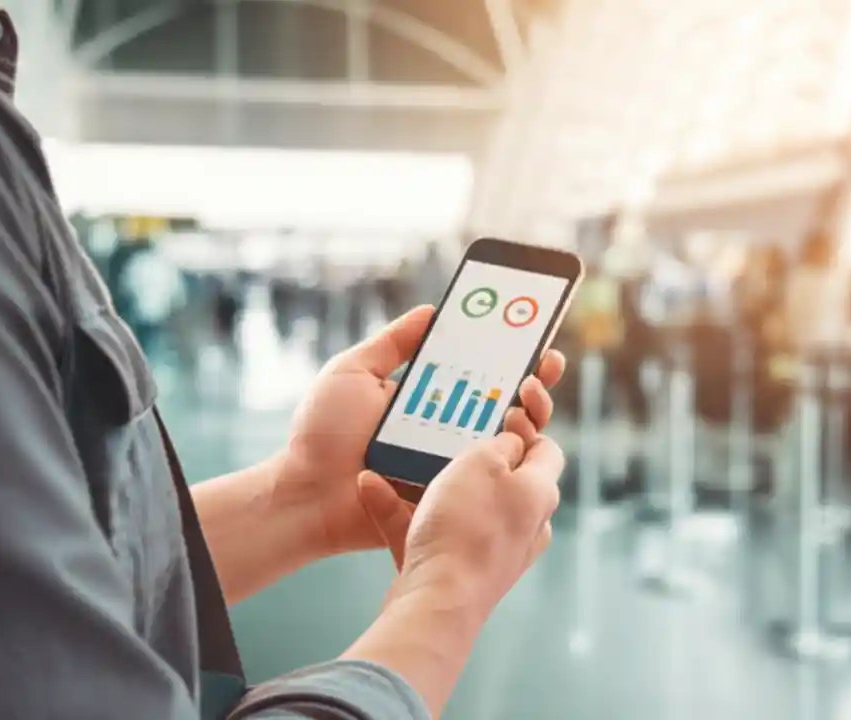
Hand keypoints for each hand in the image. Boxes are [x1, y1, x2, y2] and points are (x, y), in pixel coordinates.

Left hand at [274, 305, 565, 559]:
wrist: (307, 494)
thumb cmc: (323, 435)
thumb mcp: (352, 372)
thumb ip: (392, 343)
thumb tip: (433, 310)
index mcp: (430, 400)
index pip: (480, 374)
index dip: (512, 356)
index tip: (535, 335)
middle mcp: (448, 431)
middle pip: (507, 405)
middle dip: (535, 383)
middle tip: (544, 366)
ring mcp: (452, 464)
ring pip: (508, 441)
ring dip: (530, 415)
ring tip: (527, 398)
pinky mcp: (451, 494)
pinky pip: (490, 479)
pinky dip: (511, 457)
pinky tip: (518, 434)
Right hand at [382, 431, 563, 604]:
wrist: (438, 602)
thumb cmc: (467, 526)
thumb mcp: (484, 462)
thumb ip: (501, 444)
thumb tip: (511, 442)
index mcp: (539, 494)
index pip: (547, 451)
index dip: (526, 428)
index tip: (497, 415)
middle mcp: (525, 526)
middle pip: (507, 480)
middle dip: (476, 458)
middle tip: (448, 439)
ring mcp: (494, 552)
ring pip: (462, 506)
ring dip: (431, 484)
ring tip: (402, 462)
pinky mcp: (458, 572)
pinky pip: (429, 533)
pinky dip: (403, 513)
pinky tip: (371, 489)